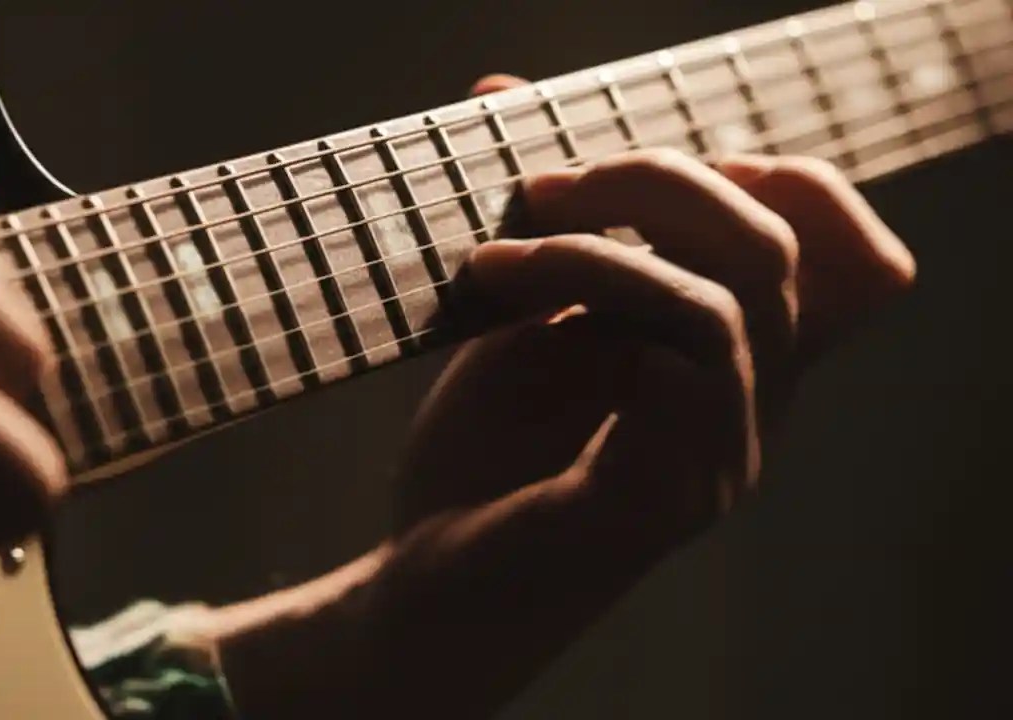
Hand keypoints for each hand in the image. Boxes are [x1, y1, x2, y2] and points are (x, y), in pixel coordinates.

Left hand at [211, 75, 914, 719]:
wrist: (433, 576)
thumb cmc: (486, 449)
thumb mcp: (521, 314)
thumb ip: (545, 222)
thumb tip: (499, 91)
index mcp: (729, 357)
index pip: (837, 250)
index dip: (771, 174)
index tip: (636, 165)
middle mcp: (745, 405)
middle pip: (779, 250)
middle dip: (659, 181)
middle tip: (546, 181)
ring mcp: (717, 458)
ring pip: (726, 307)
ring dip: (597, 251)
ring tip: (492, 257)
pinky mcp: (661, 500)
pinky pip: (677, 376)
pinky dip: (586, 308)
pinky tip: (494, 305)